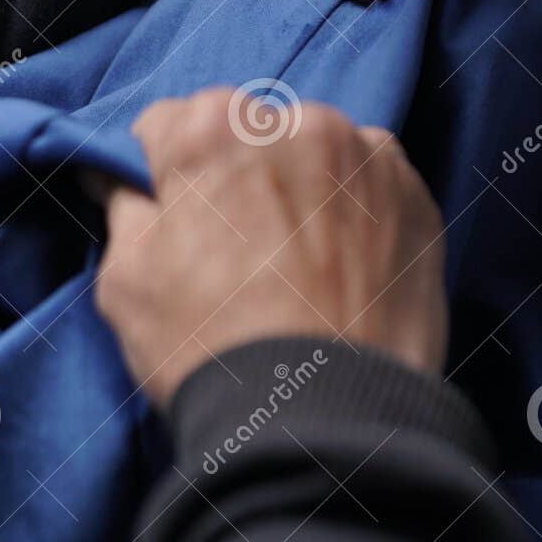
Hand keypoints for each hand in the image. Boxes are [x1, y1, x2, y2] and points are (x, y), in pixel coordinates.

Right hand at [95, 88, 447, 405]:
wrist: (325, 420)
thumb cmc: (211, 348)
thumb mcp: (125, 282)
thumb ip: (125, 210)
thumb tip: (126, 179)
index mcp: (213, 130)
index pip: (170, 125)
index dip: (164, 173)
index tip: (173, 216)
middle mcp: (295, 121)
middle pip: (250, 132)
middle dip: (239, 174)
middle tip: (239, 249)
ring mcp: (366, 155)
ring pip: (317, 152)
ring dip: (304, 186)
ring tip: (300, 263)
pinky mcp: (416, 195)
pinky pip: (374, 185)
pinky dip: (358, 211)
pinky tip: (346, 267)